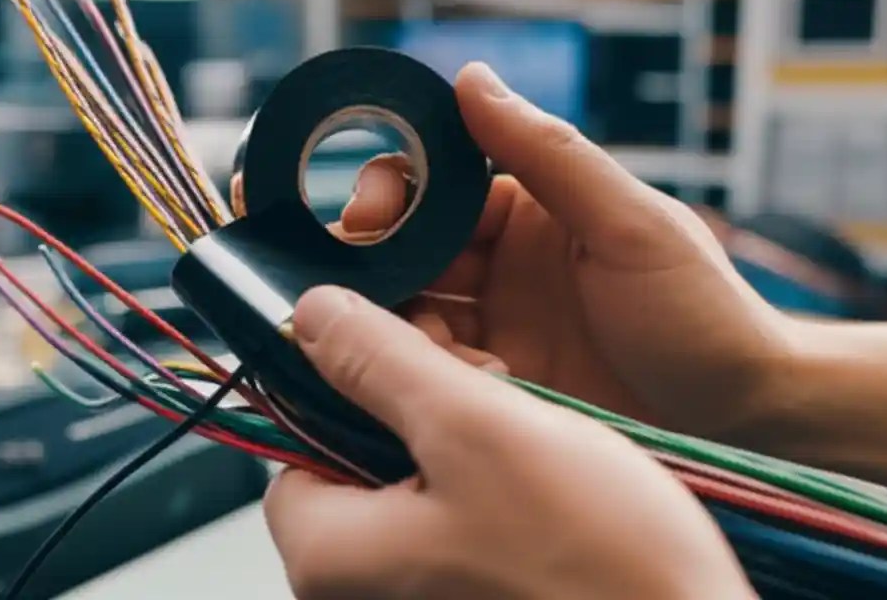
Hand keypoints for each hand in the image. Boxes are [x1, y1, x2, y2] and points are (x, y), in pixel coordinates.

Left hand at [264, 285, 754, 599]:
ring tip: (528, 428)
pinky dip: (494, 471)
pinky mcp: (480, 585)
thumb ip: (380, 363)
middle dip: (417, 403)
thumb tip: (312, 314)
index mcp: (331, 555)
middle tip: (486, 385)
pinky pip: (462, 507)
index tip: (399, 339)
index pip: (290, 440)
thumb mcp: (474, 431)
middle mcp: (365, 583)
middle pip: (355, 452)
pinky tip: (547, 463)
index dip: (342, 378)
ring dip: (465, 431)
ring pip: (415, 474)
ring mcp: (425, 587)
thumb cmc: (596, 561)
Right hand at [339, 63, 795, 440]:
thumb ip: (548, 152)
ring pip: (411, 311)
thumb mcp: (627, 224)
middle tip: (370, 288)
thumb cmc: (704, 310)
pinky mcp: (499, 385)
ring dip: (408, 326)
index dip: (393, 193)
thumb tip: (471, 76)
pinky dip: (439, 374)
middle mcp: (504, 263)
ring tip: (445, 349)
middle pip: (410, 249)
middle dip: (383, 264)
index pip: (435, 183)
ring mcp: (499, 326)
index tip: (369, 213)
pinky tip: (481, 384)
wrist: (747, 420)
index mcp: (531, 208)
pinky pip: (438, 371)